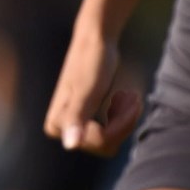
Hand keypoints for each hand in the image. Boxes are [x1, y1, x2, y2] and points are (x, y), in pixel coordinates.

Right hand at [43, 25, 141, 156]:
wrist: (95, 43)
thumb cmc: (91, 62)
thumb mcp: (87, 91)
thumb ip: (76, 117)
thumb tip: (70, 145)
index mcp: (56, 125)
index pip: (97, 142)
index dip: (118, 125)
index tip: (129, 99)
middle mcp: (62, 130)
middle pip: (105, 145)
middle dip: (122, 122)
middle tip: (132, 97)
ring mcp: (76, 127)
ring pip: (111, 142)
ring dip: (124, 119)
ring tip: (128, 96)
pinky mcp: (88, 122)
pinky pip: (112, 135)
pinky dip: (122, 118)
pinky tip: (122, 99)